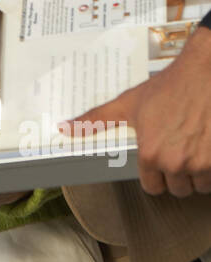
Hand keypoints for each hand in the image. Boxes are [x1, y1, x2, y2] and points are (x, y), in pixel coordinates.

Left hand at [59, 25, 210, 196]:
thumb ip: (97, 120)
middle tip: (178, 153)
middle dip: (178, 175)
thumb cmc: (168, 87)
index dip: (155, 175)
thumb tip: (65, 128)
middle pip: (178, 189)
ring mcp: (202, 163)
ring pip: (200, 185)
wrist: (204, 72)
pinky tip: (207, 147)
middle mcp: (176, 163)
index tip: (159, 163)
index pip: (152, 187)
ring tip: (193, 149)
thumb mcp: (129, 103)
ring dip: (198, 173)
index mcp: (151, 155)